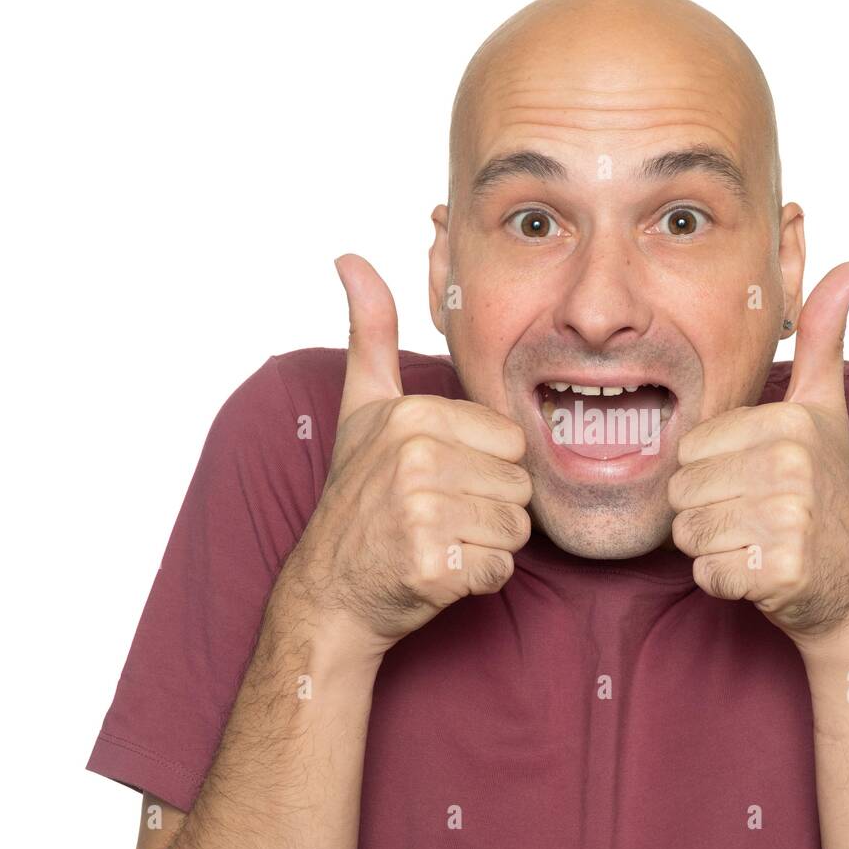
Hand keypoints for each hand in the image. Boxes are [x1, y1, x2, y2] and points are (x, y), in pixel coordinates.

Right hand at [280, 254, 532, 659]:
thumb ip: (370, 333)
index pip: (511, 441)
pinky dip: (479, 580)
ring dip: (486, 545)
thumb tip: (350, 257)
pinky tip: (439, 572)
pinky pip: (501, 570)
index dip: (485, 467)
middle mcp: (418, 459)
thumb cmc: (357, 499)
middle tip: (438, 516)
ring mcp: (423, 514)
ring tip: (439, 541)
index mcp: (415, 415)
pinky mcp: (433, 566)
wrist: (329, 591)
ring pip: (516, 528)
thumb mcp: (362, 408)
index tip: (439, 479)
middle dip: (489, 508)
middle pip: (519, 485)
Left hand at [668, 263, 848, 658]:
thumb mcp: (826, 410)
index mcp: (789, 423)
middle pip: (683, 491)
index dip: (711, 473)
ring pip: (689, 534)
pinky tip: (759, 572)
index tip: (753, 482)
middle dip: (707, 512)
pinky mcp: (779, 571)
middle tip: (754, 517)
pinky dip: (724, 582)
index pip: (691, 450)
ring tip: (756, 541)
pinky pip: (707, 574)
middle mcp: (791, 466)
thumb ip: (825, 338)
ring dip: (713, 547)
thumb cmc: (830, 495)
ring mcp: (789, 520)